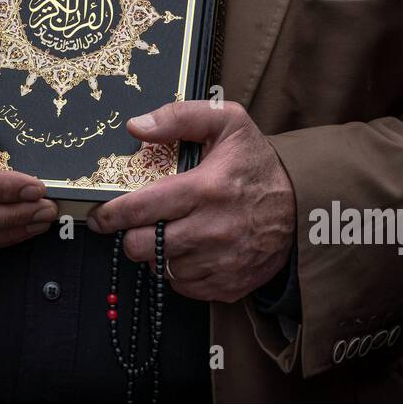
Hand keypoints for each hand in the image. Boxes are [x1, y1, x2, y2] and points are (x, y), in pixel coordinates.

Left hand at [87, 101, 294, 302]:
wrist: (303, 205)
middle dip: (130, 236)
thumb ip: (180, 117)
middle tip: (136, 224)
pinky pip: (184, 286)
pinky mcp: (228, 285)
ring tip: (170, 232)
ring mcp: (221, 262)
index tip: (99, 215)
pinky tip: (190, 249)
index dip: (110, 214)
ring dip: (156, 253)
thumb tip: (137, 126)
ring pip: (161, 268)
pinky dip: (178, 271)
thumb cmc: (257, 163)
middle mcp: (213, 229)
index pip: (140, 209)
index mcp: (206, 188)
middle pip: (142, 247)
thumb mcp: (227, 121)